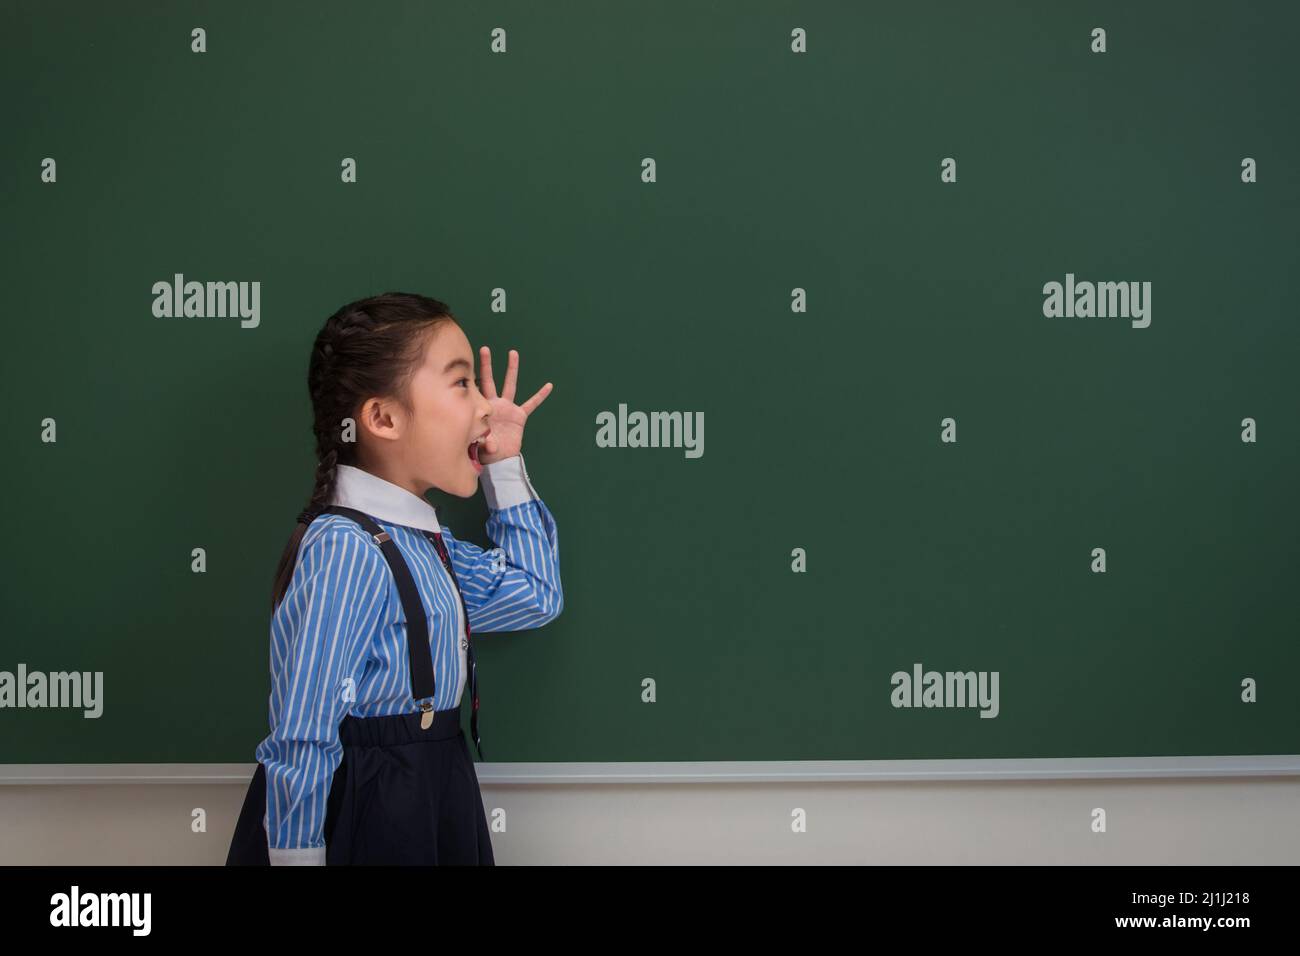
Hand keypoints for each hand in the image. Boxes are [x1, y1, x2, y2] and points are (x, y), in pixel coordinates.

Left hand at [476, 346, 552, 465]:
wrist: (499, 459)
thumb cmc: (485, 452)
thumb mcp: (480, 447)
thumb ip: (485, 443)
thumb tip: (491, 445)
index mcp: (482, 409)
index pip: (475, 392)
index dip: (470, 380)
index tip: (464, 365)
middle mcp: (494, 405)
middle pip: (490, 380)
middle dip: (487, 365)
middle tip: (484, 349)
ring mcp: (508, 408)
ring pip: (510, 385)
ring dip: (512, 369)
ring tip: (513, 353)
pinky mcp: (519, 416)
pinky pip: (531, 404)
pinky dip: (540, 396)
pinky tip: (548, 386)